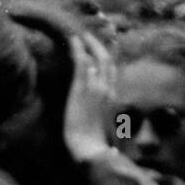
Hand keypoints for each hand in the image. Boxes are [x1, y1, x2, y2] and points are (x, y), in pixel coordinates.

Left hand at [64, 31, 117, 163]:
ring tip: (78, 35)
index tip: (100, 47)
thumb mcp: (100, 125)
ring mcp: (96, 87)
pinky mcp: (83, 89)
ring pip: (96, 58)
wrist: (90, 149)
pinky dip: (78, 50)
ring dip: (88, 44)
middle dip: (98, 45)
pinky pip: (82, 64)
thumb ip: (100, 114)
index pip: (112, 71)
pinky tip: (72, 42)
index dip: (106, 57)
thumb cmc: (93, 142)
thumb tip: (99, 112)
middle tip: (88, 35)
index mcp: (112, 97)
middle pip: (107, 60)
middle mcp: (108, 88)